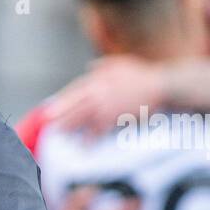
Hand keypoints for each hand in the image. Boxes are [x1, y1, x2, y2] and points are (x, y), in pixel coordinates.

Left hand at [46, 56, 162, 133]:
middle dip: (59, 114)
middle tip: (47, 123)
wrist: (161, 85)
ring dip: (70, 126)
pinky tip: (83, 145)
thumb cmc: (143, 75)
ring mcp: (106, 104)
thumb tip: (90, 67)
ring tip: (60, 134)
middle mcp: (99, 90)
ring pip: (82, 117)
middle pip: (74, 104)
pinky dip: (90, 138)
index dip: (61, 100)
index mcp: (99, 78)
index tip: (50, 108)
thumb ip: (104, 65)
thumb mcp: (121, 64)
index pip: (75, 89)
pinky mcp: (115, 116)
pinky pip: (98, 130)